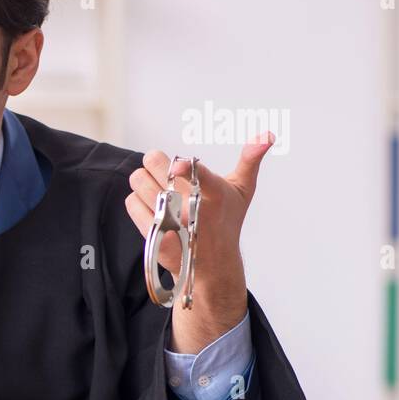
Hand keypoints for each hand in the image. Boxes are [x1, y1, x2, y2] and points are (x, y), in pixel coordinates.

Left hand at [123, 132, 276, 353]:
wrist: (213, 265)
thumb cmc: (226, 221)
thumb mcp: (242, 190)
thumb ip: (250, 159)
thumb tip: (266, 134)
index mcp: (216, 194)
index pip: (201, 178)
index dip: (185, 169)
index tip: (178, 166)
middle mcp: (193, 209)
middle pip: (156, 168)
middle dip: (154, 163)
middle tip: (161, 169)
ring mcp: (172, 223)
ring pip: (139, 182)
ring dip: (143, 180)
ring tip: (156, 188)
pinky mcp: (155, 236)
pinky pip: (132, 203)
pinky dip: (137, 200)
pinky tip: (150, 205)